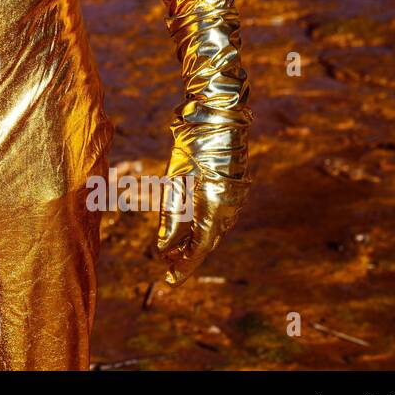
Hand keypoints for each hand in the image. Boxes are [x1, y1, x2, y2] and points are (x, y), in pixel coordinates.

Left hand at [155, 129, 250, 286]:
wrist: (218, 115)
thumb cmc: (196, 147)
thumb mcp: (178, 182)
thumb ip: (173, 218)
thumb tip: (164, 249)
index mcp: (217, 208)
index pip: (199, 248)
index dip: (184, 266)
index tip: (169, 280)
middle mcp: (228, 207)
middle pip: (206, 240)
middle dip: (186, 255)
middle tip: (167, 268)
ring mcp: (231, 196)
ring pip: (210, 227)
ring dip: (192, 239)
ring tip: (171, 251)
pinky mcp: (229, 185)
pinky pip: (214, 213)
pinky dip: (198, 222)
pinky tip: (185, 224)